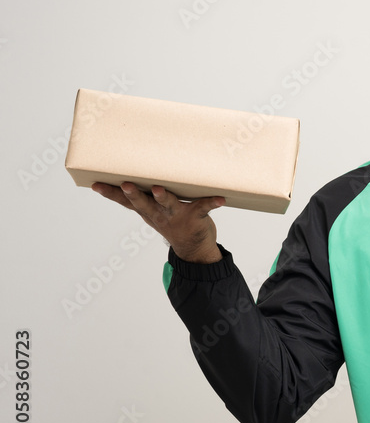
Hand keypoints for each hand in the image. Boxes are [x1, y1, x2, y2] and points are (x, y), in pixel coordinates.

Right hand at [92, 182, 223, 263]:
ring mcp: (177, 216)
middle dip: (134, 194)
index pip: (125, 202)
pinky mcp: (196, 217)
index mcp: (148, 211)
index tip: (95, 183)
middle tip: (126, 184)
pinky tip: (220, 199)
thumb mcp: (155, 212)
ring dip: (163, 197)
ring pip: (168, 204)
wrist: (195, 250)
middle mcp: (159, 213)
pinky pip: (203, 208)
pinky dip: (212, 203)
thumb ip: (144, 197)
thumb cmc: (173, 222)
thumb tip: (129, 173)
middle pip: (143, 204)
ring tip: (158, 189)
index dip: (110, 193)